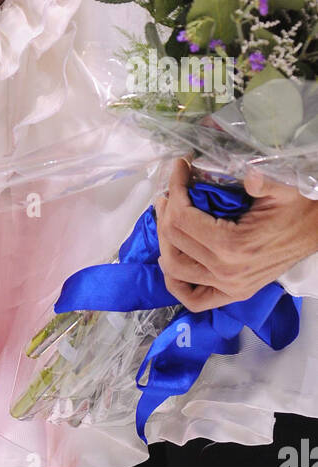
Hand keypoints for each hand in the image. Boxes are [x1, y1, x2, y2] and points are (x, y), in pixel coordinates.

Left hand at [156, 158, 317, 309]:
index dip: (175, 188)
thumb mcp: (281, 189)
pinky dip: (176, 283)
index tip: (179, 168)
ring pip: (174, 268)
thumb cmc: (296, 208)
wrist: (315, 231)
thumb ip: (261, 182)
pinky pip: (194, 299)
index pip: (182, 218)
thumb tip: (248, 175)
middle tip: (171, 190)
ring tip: (168, 216)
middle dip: (166, 210)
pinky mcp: (234, 293)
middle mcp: (226, 272)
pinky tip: (171, 257)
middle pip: (173, 240)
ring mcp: (229, 287)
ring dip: (164, 241)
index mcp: (233, 247)